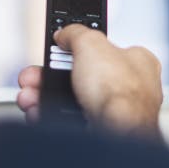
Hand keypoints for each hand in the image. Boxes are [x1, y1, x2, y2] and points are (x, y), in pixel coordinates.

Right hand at [17, 24, 162, 137]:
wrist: (118, 135)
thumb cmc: (120, 92)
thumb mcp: (91, 43)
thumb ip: (76, 32)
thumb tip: (65, 33)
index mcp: (138, 61)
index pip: (103, 48)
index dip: (77, 46)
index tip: (58, 47)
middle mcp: (130, 86)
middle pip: (81, 74)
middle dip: (51, 75)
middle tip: (35, 75)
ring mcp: (116, 111)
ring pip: (72, 98)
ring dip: (45, 95)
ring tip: (30, 95)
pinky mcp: (101, 129)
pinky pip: (70, 119)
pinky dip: (52, 115)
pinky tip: (39, 111)